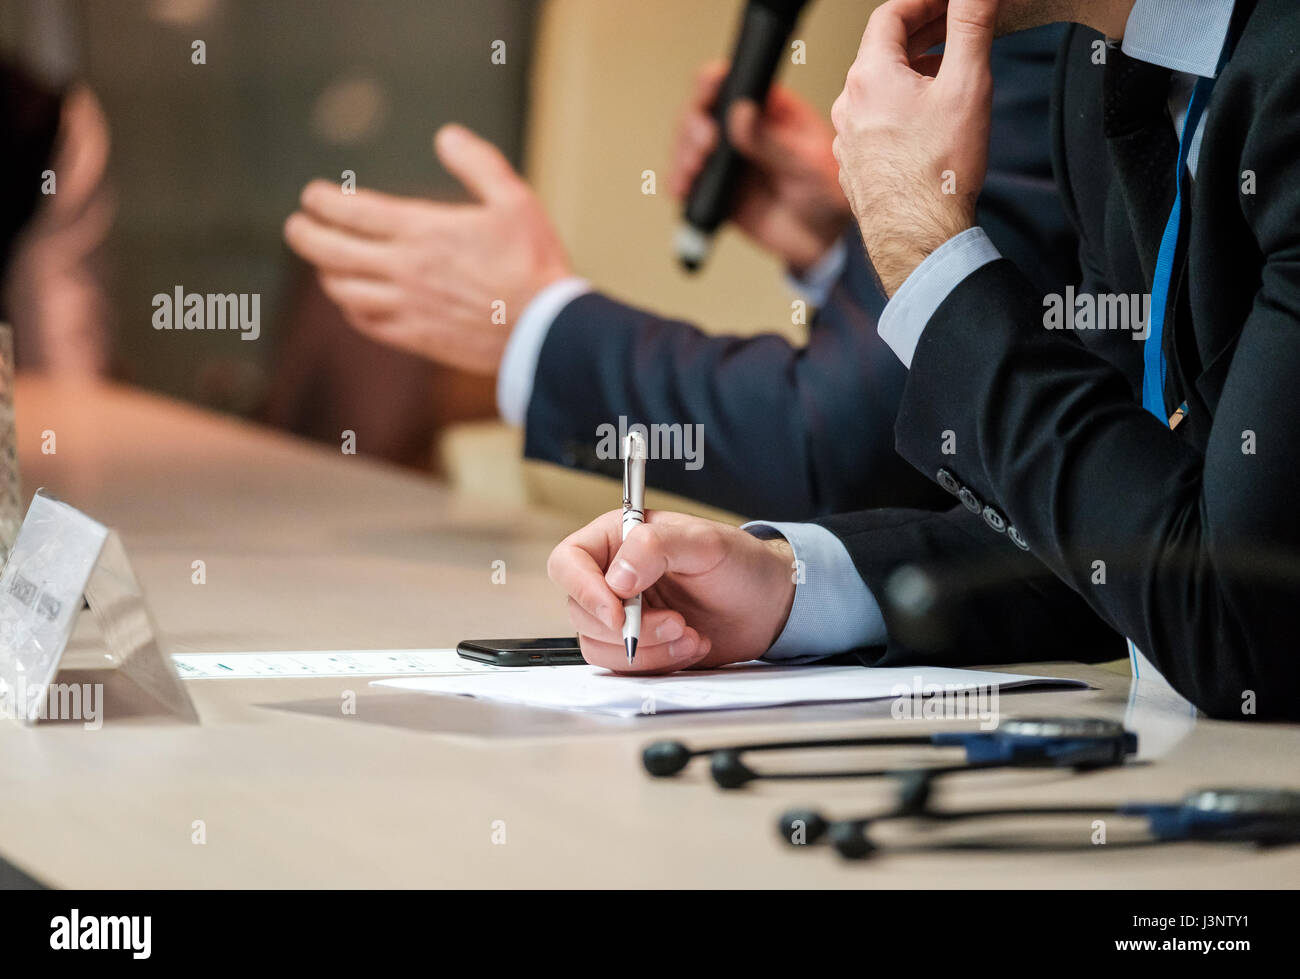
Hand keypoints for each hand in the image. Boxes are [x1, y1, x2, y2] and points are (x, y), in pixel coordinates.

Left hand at [283, 124, 571, 374]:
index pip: (352, 212)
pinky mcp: (415, 337)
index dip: (323, 202)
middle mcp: (405, 269)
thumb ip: (478, 164)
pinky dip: (351, 309)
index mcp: (423, 230)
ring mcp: (406, 306)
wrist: (545, 331)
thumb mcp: (514, 200)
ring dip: (328, 273)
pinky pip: (366, 323)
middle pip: (332, 252)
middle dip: (305, 236)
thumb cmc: (534, 262)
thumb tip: (446, 135)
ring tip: (326, 263)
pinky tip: (353, 302)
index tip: (312, 195)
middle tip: (296, 227)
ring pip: (343, 290)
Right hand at [547, 509, 796, 673]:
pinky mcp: (639, 646)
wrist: (767, 605)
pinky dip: (659, 663)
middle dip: (629, 627)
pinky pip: (625, 666)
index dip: (583, 590)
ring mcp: (624, 615)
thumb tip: (618, 578)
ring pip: (600, 646)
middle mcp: (611, 577)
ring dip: (648, 649)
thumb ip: (656, 547)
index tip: (618, 612)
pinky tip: (692, 645)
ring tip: (689, 633)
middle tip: (676, 621)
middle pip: (581, 612)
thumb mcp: (703, 543)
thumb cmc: (738, 563)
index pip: (569, 563)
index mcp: (615, 540)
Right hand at [670, 62, 850, 274]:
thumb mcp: (807, 163)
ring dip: (681, 154)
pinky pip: (687, 183)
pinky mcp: (715, 191)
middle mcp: (740, 130)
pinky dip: (678, 184)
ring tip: (694, 169)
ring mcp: (724, 161)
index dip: (712, 83)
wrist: (823, 238)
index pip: (731, 82)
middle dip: (693, 126)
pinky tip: (683, 189)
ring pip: (686, 145)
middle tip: (705, 144)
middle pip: (698, 112)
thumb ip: (772, 142)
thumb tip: (741, 112)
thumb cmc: (826, 191)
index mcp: (767, 108)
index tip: (708, 96)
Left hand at [830, 0, 994, 296]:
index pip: (890, 15)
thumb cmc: (938, 172)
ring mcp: (847, 139)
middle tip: (956, 28)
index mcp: (869, 77)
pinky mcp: (855, 166)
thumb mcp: (966, 85)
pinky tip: (925, 123)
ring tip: (947, 74)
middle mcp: (848, 105)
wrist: (918, 238)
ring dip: (910, 74)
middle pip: (881, 52)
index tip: (950, 2)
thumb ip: (971, 26)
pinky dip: (898, 109)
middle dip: (921, 34)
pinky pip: (874, 124)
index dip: (923, 2)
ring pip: (877, 90)